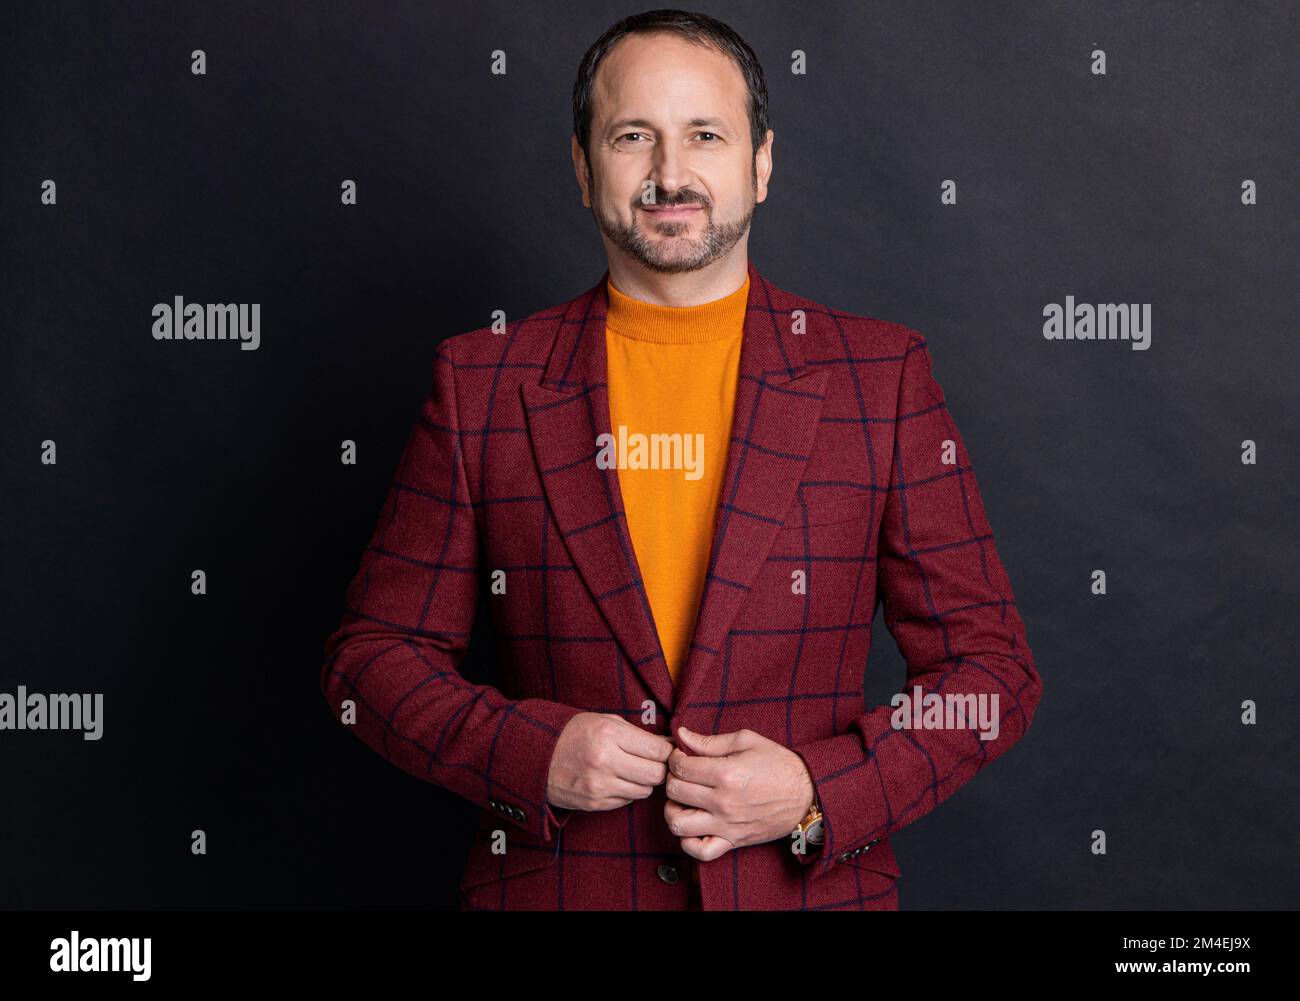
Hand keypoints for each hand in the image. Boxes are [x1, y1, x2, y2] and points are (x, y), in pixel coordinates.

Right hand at [546, 712, 673, 811]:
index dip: (667, 750)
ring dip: (643, 781)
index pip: (658, 750)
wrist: (538, 756)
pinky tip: (616, 779)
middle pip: (656, 775)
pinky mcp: (594, 803)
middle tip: (653, 762)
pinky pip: (627, 800)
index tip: (666, 749)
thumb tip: (671, 745)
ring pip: (644, 791)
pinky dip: (627, 791)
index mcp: (609, 735)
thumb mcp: (605, 721)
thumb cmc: (576, 734)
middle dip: (659, 768)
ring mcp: (599, 786)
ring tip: (632, 769)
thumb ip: (638, 733)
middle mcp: (605, 761)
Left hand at [663, 727, 814, 861]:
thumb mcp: (747, 741)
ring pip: (678, 824)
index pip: (680, 767)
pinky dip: (688, 842)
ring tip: (682, 800)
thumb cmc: (778, 764)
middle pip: (675, 792)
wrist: (807, 794)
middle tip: (682, 774)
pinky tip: (692, 826)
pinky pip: (700, 851)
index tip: (681, 756)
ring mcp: (727, 825)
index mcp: (726, 773)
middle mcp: (723, 802)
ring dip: (673, 810)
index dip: (674, 758)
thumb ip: (710, 741)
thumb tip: (682, 735)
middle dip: (672, 779)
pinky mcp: (733, 841)